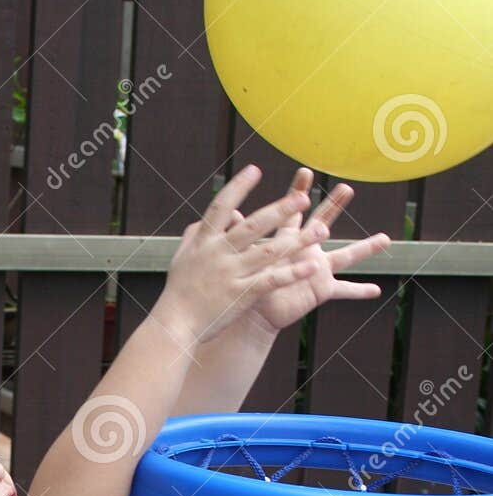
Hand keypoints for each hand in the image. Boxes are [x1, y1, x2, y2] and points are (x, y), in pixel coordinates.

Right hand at [162, 164, 326, 345]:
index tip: (255, 169)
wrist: (173, 325)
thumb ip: (192, 236)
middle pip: (253, 225)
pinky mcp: (241, 295)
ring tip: (322, 229)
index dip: (238, 187)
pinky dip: (292, 273)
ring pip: (268, 252)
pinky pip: (270, 281)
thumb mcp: (181, 258)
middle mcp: (218, 253)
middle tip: (302, 197)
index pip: (221, 207)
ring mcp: (230, 273)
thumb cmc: (178, 292)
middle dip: (279, 210)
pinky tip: (311, 266)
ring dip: (296, 240)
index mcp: (204, 241)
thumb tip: (200, 220)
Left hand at [227, 166, 390, 335]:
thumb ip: (241, 234)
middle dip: (334, 205)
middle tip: (346, 188)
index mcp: (287, 239)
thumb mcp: (245, 256)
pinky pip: (344, 290)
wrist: (253, 312)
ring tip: (386, 239)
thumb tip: (229, 212)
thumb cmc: (246, 283)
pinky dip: (359, 291)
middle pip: (324, 222)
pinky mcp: (321, 289)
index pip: (294, 209)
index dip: (298, 190)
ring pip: (347, 255)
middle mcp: (306, 249)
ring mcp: (317, 269)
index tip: (305, 170)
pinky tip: (377, 291)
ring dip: (366, 248)